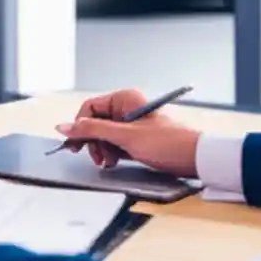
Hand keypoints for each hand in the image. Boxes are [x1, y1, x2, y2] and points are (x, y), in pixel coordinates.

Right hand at [56, 88, 200, 177]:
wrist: (195, 159)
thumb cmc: (167, 143)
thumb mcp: (125, 136)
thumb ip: (93, 130)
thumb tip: (64, 127)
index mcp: (124, 98)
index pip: (90, 108)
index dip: (80, 126)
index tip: (75, 144)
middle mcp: (127, 108)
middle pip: (95, 122)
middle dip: (93, 141)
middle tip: (97, 158)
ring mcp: (131, 124)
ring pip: (103, 135)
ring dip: (102, 149)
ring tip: (109, 161)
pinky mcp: (136, 139)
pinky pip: (115, 143)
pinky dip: (112, 153)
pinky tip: (116, 161)